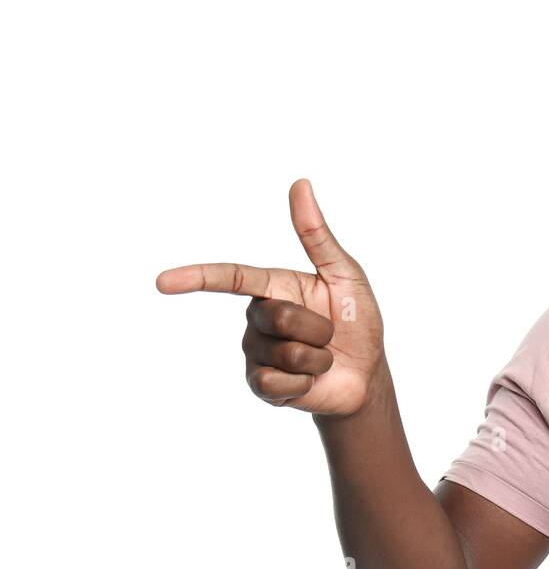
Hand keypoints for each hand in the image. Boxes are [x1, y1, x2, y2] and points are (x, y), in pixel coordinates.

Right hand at [156, 179, 384, 416]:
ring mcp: (256, 353)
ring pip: (285, 352)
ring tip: (323, 358)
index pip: (230, 278)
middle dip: (318, 327)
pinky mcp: (262, 385)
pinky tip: (310, 380)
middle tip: (330, 334)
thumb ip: (317, 234)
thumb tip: (301, 183)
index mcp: (273, 287)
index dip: (197, 278)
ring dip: (317, 357)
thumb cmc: (356, 320)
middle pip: (278, 316)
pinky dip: (305, 381)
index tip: (162, 282)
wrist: (366, 374)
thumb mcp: (345, 274)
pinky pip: (275, 382)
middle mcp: (257, 318)